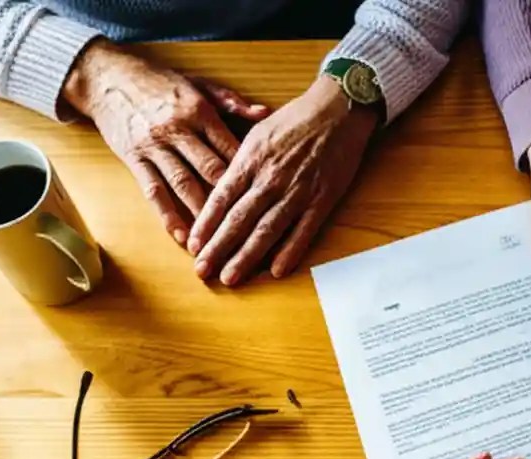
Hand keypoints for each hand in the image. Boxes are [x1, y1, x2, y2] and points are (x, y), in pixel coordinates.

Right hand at [62, 41, 269, 244]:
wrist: (108, 77)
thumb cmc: (159, 82)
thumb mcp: (198, 84)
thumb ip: (231, 101)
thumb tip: (265, 114)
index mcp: (199, 111)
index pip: (230, 147)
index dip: (250, 172)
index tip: (265, 195)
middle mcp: (178, 130)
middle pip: (210, 169)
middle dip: (230, 200)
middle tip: (249, 226)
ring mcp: (155, 147)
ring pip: (183, 184)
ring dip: (201, 215)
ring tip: (219, 241)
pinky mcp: (134, 159)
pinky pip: (153, 190)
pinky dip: (167, 214)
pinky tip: (181, 235)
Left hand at [188, 77, 376, 284]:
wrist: (337, 109)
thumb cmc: (296, 120)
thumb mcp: (257, 132)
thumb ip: (240, 162)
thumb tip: (222, 189)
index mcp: (251, 160)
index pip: (221, 198)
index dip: (206, 225)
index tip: (193, 246)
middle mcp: (270, 177)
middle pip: (238, 219)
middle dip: (218, 248)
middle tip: (202, 271)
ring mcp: (297, 190)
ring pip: (267, 229)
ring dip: (246, 256)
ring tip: (230, 277)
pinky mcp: (322, 198)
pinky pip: (303, 230)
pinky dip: (290, 251)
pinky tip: (276, 271)